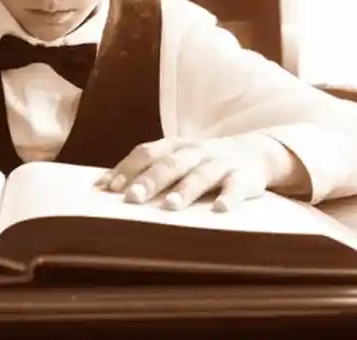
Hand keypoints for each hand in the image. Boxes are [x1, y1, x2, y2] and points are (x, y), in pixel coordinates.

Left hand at [95, 133, 305, 211]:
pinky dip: (230, 198)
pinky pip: (237, 187)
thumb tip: (100, 185)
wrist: (256, 152)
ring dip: (185, 190)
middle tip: (132, 199)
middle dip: (150, 180)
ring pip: (200, 175)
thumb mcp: (175, 158)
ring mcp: (220, 163)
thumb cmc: (202, 161)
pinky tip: (221, 210)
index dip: (128, 169)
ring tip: (170, 206)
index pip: (147, 153)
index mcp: (175, 146)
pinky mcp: (244, 178)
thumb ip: (144, 169)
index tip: (109, 188)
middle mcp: (196, 152)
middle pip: (170, 164)